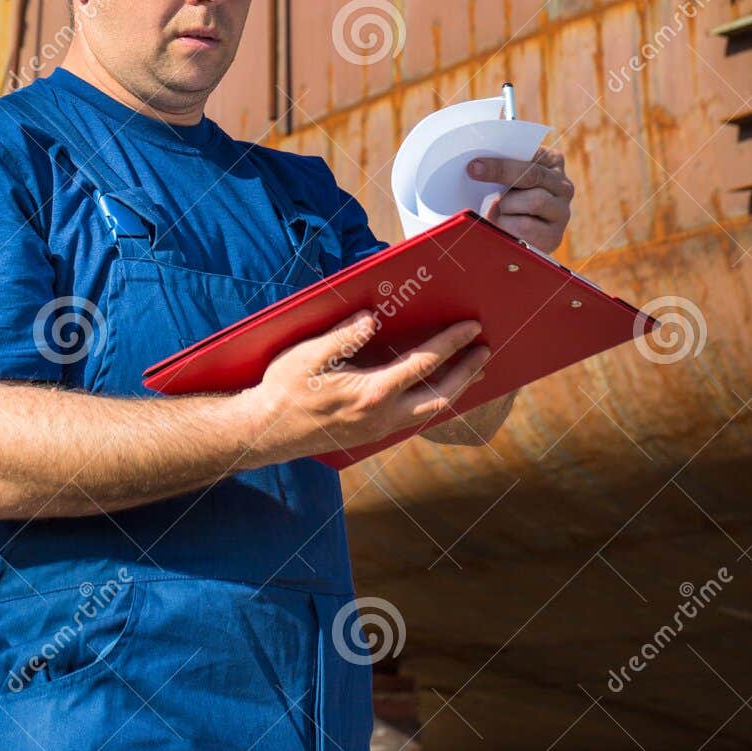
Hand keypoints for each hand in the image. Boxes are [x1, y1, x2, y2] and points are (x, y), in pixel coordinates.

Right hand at [244, 310, 491, 461]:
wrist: (266, 432)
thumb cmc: (283, 390)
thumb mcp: (307, 356)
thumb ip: (343, 336)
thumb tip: (372, 317)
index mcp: (372, 393)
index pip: (423, 364)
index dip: (451, 343)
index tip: (471, 327)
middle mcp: (383, 416)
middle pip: (441, 396)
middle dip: (467, 372)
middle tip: (485, 351)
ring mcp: (379, 428)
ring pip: (430, 411)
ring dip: (455, 388)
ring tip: (471, 370)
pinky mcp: (371, 433)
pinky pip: (414, 416)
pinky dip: (433, 400)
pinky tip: (434, 388)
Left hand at [466, 145, 573, 253]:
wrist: (514, 235)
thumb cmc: (506, 198)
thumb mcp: (508, 177)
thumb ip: (504, 165)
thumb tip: (480, 162)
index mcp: (553, 162)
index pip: (532, 153)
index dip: (504, 157)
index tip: (476, 161)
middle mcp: (563, 186)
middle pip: (533, 175)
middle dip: (501, 171)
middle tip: (473, 170)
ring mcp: (562, 212)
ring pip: (534, 201)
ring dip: (508, 205)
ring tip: (498, 209)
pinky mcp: (554, 236)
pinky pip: (527, 227)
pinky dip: (508, 226)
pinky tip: (502, 225)